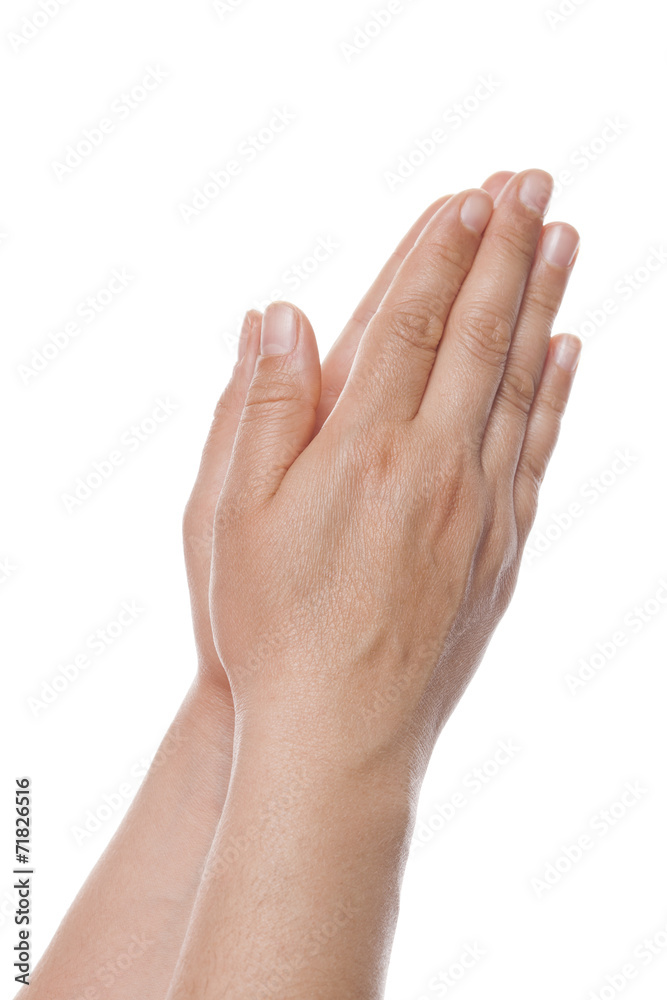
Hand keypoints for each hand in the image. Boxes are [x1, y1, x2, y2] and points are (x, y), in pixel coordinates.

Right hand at [182, 173, 513, 700]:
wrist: (339, 736)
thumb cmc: (270, 627)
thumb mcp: (232, 514)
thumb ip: (262, 407)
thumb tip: (280, 313)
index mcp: (363, 448)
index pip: (415, 323)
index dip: (444, 253)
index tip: (474, 196)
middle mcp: (434, 466)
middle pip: (482, 335)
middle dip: (509, 250)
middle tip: (536, 183)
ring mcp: (480, 509)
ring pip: (522, 383)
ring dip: (544, 302)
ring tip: (565, 240)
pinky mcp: (502, 551)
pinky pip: (537, 450)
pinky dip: (556, 392)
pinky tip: (569, 352)